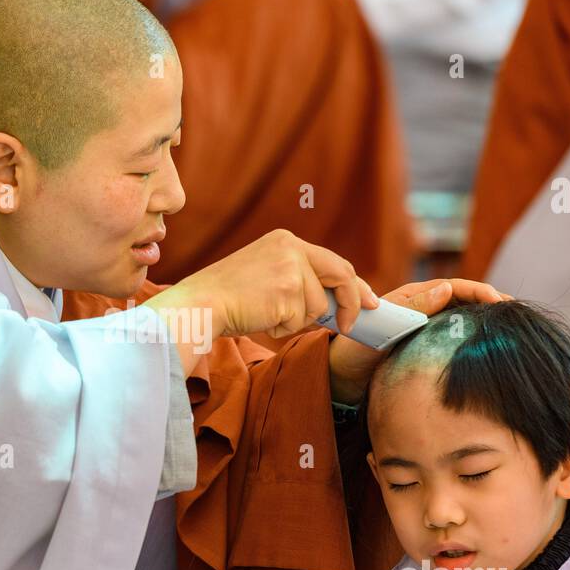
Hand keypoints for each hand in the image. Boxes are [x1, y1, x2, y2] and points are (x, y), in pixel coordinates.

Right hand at [144, 229, 377, 376]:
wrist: (200, 304)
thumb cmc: (227, 298)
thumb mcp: (266, 276)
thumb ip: (297, 281)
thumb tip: (333, 308)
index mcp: (285, 241)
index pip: (332, 261)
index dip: (353, 284)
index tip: (368, 300)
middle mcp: (291, 248)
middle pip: (341, 275)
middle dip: (352, 303)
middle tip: (354, 324)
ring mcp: (291, 268)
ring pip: (317, 307)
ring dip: (296, 320)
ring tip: (264, 314)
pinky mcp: (289, 291)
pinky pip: (300, 321)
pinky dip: (283, 329)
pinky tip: (260, 319)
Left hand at [328, 278, 509, 404]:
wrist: (340, 375)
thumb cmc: (356, 349)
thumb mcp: (383, 326)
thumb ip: (412, 309)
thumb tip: (447, 289)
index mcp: (412, 297)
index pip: (453, 286)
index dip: (478, 291)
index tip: (499, 301)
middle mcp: (420, 308)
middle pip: (462, 299)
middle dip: (489, 301)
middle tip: (516, 311)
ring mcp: (423, 326)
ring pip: (460, 317)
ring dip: (483, 318)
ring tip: (509, 326)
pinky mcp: (424, 345)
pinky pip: (452, 336)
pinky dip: (471, 336)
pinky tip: (486, 346)